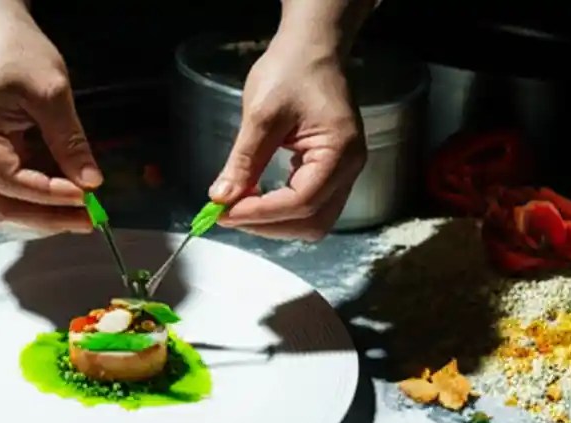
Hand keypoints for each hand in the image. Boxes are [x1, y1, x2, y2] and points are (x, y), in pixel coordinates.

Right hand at [0, 0, 100, 232]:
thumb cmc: (18, 51)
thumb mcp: (51, 92)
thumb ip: (69, 141)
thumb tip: (91, 182)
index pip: (13, 183)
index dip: (52, 196)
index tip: (87, 198)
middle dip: (46, 219)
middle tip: (87, 221)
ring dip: (38, 216)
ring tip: (77, 215)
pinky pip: (1, 191)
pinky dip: (30, 200)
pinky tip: (60, 198)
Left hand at [209, 8, 367, 240]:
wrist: (312, 49)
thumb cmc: (291, 71)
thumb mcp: (261, 115)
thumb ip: (244, 160)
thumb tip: (221, 198)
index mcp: (339, 150)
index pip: (302, 201)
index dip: (261, 213)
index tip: (224, 212)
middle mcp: (349, 168)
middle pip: (312, 221)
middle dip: (267, 224)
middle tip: (227, 214)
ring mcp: (343, 172)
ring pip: (313, 220)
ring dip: (275, 222)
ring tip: (239, 208)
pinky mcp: (331, 172)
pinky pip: (311, 206)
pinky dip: (281, 211)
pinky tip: (255, 199)